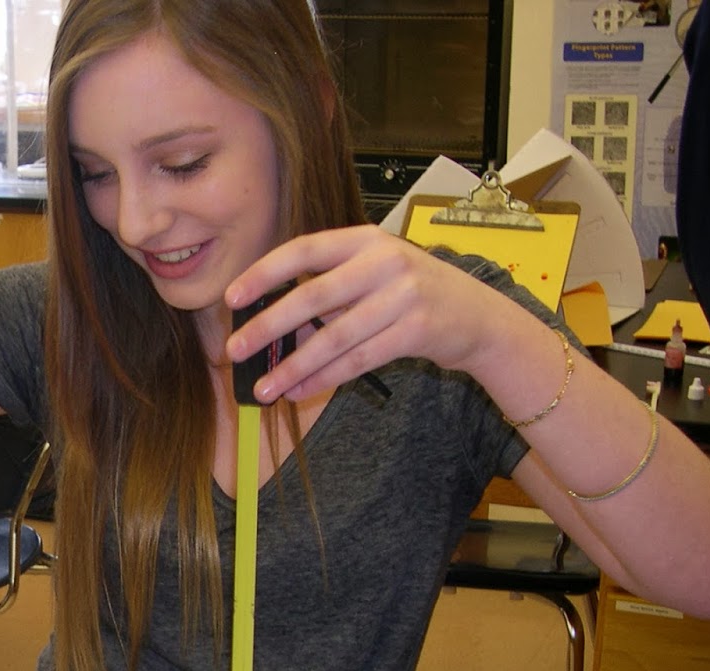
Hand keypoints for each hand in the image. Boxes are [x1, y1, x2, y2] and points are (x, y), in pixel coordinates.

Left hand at [222, 225, 514, 401]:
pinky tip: (298, 392)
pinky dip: (324, 378)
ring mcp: (405, 294)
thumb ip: (331, 286)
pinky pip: (359, 359)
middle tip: (233, 350)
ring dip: (293, 367)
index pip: (304, 250)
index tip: (231, 297)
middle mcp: (385, 260)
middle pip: (313, 297)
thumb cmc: (412, 293)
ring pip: (334, 337)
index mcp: (366, 239)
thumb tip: (269, 320)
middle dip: (267, 326)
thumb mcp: (375, 273)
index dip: (264, 273)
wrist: (478, 315)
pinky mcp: (418, 329)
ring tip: (263, 389)